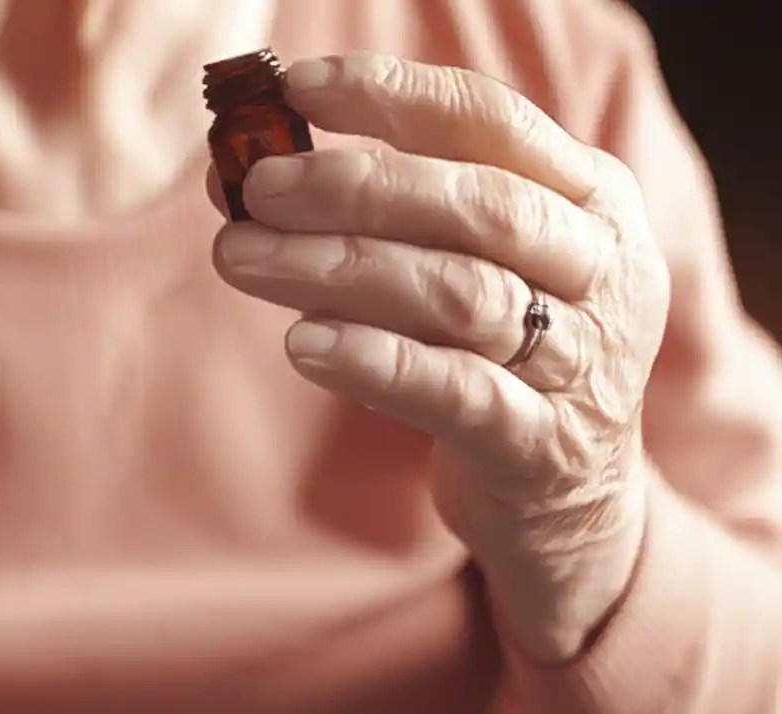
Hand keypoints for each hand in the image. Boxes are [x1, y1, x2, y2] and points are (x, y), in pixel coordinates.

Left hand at [211, 53, 670, 659]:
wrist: (571, 499)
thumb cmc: (497, 356)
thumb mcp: (467, 266)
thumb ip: (383, 218)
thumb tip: (243, 177)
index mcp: (589, 200)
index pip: (492, 121)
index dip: (393, 93)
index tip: (295, 86)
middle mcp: (601, 270)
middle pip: (480, 205)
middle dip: (355, 185)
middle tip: (255, 187)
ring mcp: (581, 362)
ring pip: (461, 295)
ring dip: (338, 267)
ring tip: (241, 256)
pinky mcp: (540, 447)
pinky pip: (459, 393)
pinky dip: (375, 361)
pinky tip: (301, 343)